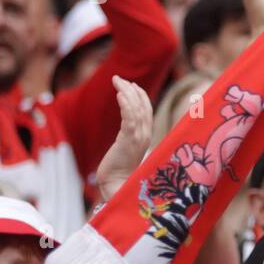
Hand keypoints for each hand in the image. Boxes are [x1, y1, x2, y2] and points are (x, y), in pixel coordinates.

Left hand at [96, 76, 153, 200]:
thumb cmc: (119, 171)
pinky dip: (126, 104)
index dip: (140, 96)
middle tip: (119, 79)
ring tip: (117, 81)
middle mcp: (146, 134)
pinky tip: (119, 94)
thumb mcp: (126, 150)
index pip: (147, 110)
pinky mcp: (129, 140)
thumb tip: (126, 132)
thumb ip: (129, 138)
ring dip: (126, 92)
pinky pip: (129, 118)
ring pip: (135, 109)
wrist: (117, 185)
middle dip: (132, 90)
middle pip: (142, 106)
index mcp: (147, 136)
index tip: (130, 85)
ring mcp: (138, 137)